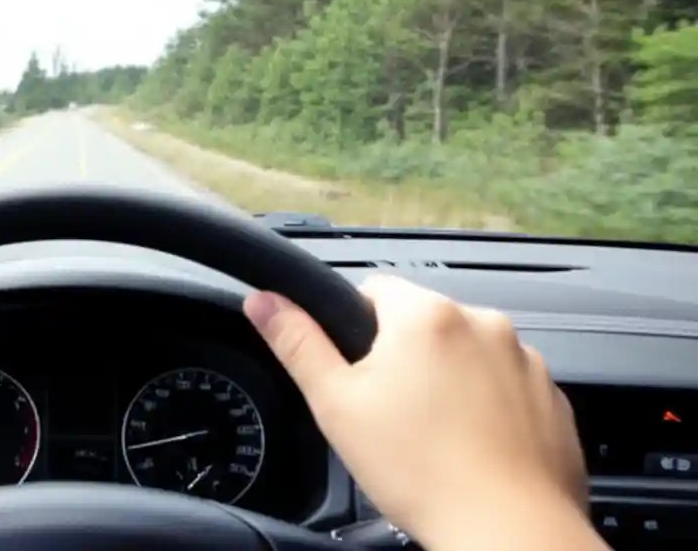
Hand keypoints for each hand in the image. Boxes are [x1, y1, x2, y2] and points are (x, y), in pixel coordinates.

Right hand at [244, 275, 603, 550]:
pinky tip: (469, 448)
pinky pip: (506, 388)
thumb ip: (297, 343)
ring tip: (432, 438)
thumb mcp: (335, 405)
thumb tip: (264, 301)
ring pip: (466, 356)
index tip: (357, 375)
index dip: (355, 330)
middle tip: (388, 415)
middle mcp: (484, 324)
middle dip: (403, 359)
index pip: (375, 290)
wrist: (508, 530)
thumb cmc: (421, 471)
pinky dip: (487, 409)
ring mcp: (525, 360)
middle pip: (423, 325)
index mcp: (426, 315)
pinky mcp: (551, 397)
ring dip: (448, 381)